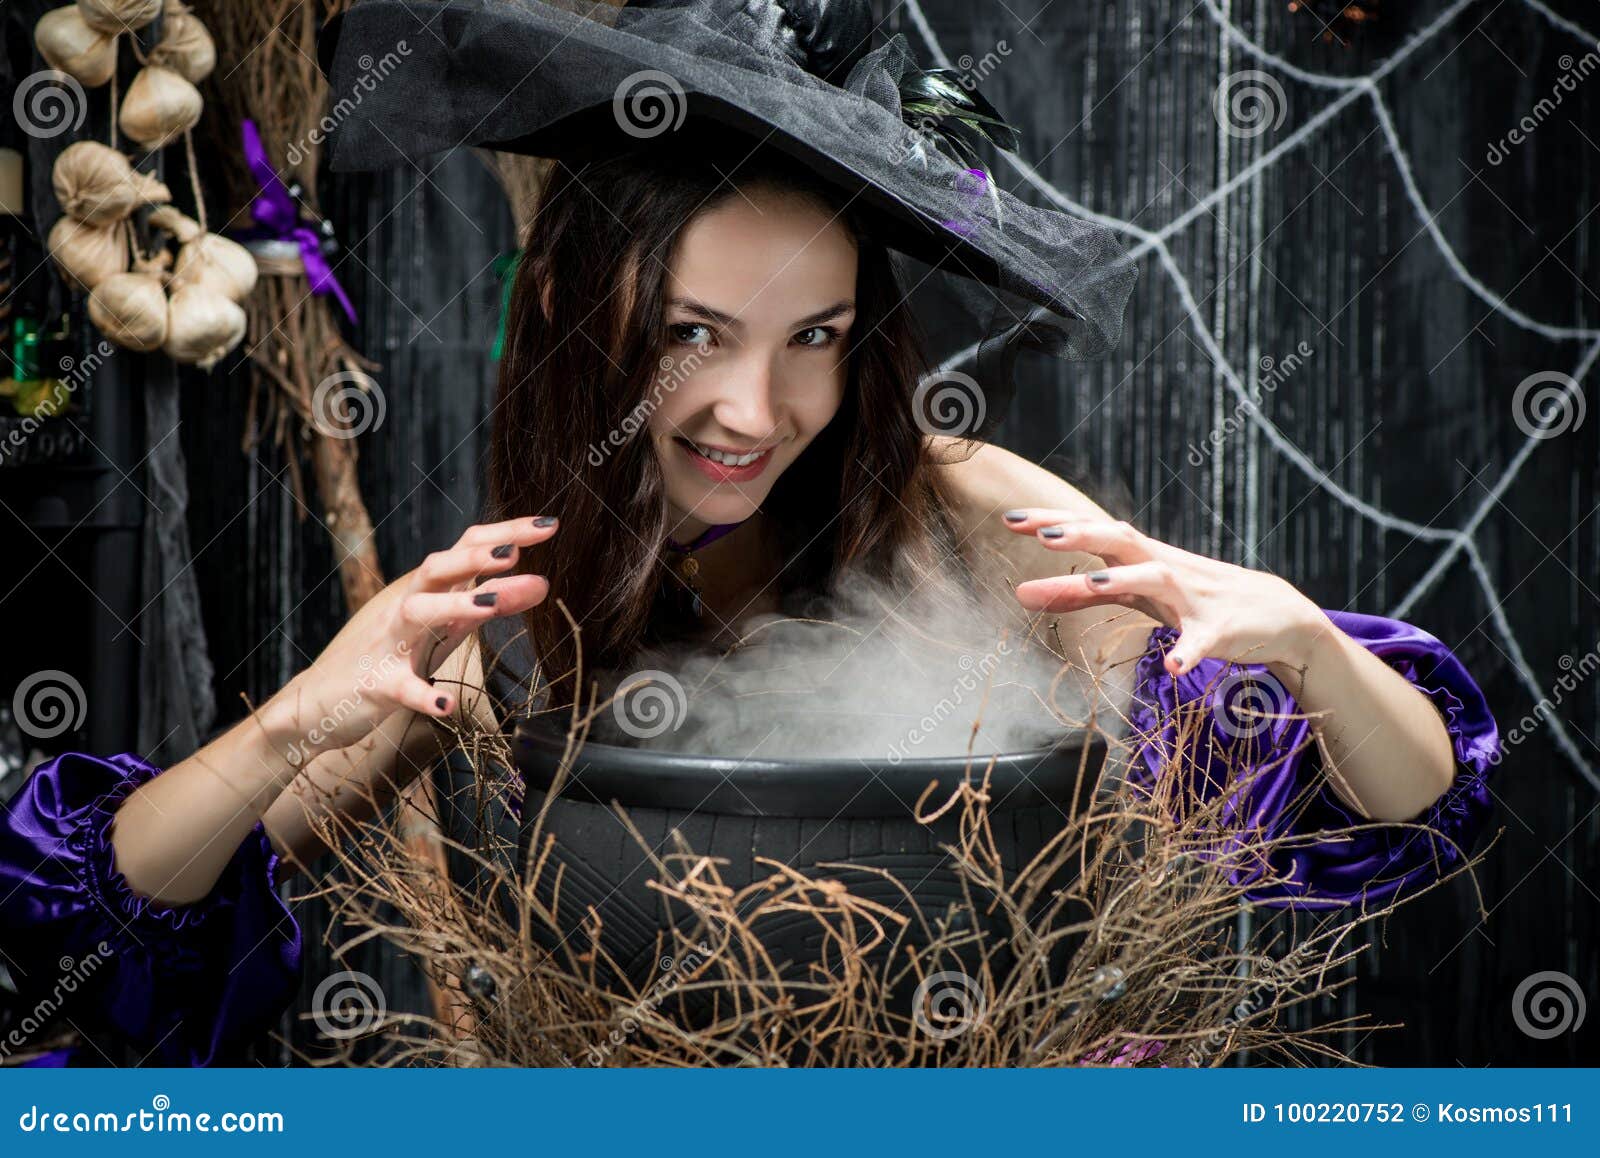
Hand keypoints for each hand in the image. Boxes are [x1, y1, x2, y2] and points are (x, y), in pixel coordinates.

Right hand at [269, 515, 556, 760]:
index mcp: (427, 590)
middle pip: (436, 568)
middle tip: (516, 552)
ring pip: (417, 613)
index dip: (505, 534)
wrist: (321, 701)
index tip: (549, 524)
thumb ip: (487, 605)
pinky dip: (422, 696)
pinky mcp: (375, 685)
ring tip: (492, 606)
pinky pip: (400, 688)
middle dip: (475, 557)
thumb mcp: (444, 627)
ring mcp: (388, 643)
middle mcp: (406, 606)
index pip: (466, 547)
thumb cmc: (393, 655)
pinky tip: (446, 707)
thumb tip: (540, 583)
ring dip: (453, 606)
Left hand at [1001, 509, 1328, 677]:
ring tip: (1093, 582)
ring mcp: (1193, 596)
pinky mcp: (1220, 631)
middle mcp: (1164, 567)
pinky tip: (1174, 668)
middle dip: (1083, 535)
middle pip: (1121, 541)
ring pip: (1158, 578)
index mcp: (1140, 558)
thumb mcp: (1134, 592)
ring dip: (1126, 578)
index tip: (1009, 518)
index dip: (1053, 522)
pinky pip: (1202, 641)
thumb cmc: (1191, 598)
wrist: (1275, 615)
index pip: (1092, 530)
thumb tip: (1021, 593)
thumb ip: (1080, 593)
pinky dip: (1187, 652)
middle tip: (1042, 536)